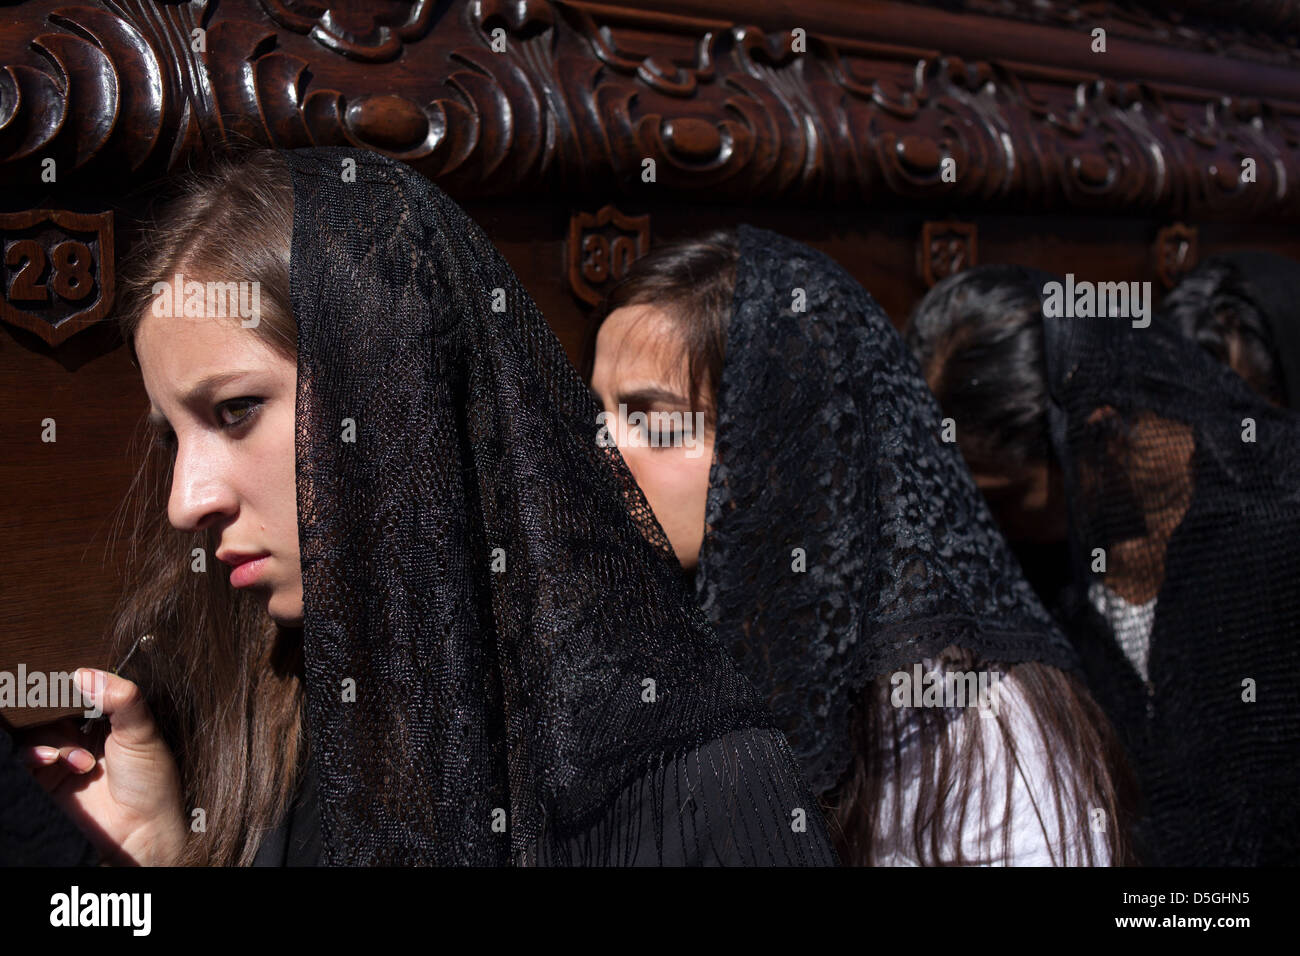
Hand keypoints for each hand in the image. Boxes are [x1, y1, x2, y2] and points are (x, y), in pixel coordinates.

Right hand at [18, 669, 187, 865]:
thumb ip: (122, 699)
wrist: (142, 830)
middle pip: (48, 710)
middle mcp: (77, 735)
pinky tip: (52, 760)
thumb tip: (87, 673)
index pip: (76, 692)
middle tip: (58, 711)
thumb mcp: (143, 733)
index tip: (65, 678)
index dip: (67, 685)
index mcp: (103, 718)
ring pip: (33, 732)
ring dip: (50, 739)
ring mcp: (58, 758)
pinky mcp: (43, 781)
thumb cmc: (150, 782)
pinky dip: (33, 754)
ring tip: (78, 758)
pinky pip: (24, 758)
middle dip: (49, 709)